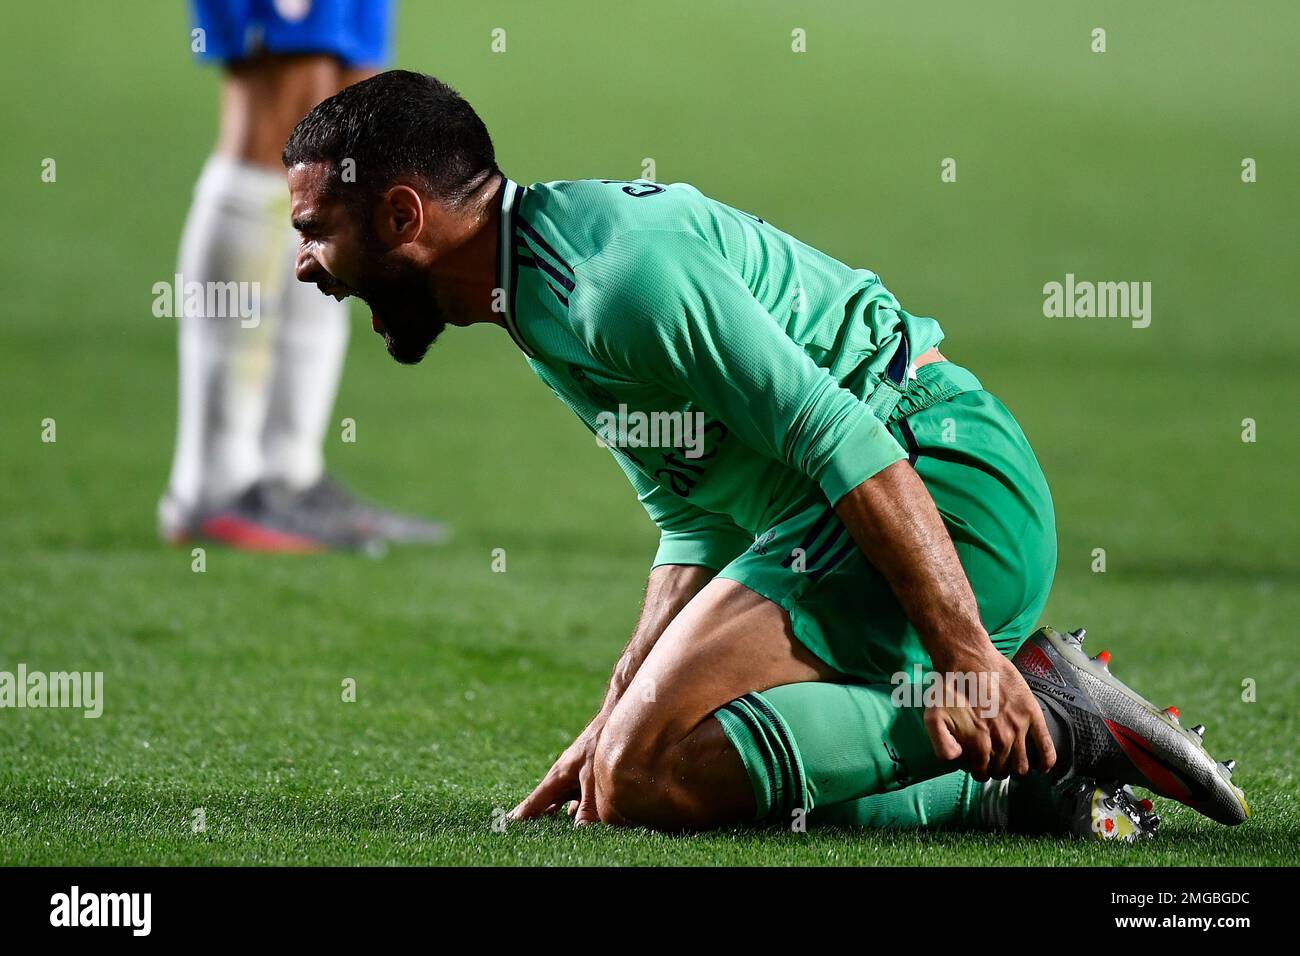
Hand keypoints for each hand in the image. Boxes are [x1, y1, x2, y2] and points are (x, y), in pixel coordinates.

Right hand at [509, 718, 604, 824]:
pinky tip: (571, 815)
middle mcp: (561, 778)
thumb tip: (580, 829)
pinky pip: (573, 796)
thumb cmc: (598, 745)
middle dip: (532, 816)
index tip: (508, 824)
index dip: (523, 814)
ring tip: (540, 827)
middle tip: (516, 829)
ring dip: (551, 812)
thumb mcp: (592, 777)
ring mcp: (571, 776)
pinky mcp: (584, 776)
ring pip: (558, 799)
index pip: (535, 801)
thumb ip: (588, 805)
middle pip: (543, 802)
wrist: (611, 721)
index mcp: (557, 777)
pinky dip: (572, 807)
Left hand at [923, 648, 1055, 779]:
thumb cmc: (949, 687)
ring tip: (1010, 760)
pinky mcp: (1032, 715)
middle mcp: (1001, 740)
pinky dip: (1046, 761)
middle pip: (1003, 771)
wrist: (968, 658)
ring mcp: (1019, 729)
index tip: (975, 762)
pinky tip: (1041, 766)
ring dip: (1016, 768)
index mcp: (978, 744)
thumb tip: (957, 761)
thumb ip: (941, 745)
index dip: (977, 770)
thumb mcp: (934, 717)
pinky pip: (1046, 748)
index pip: (982, 773)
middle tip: (991, 758)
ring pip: (1022, 766)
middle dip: (996, 769)